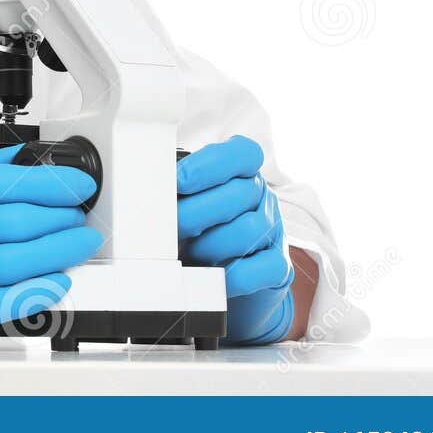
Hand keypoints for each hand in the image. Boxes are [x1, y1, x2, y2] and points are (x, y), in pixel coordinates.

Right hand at [0, 146, 101, 346]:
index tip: (77, 184)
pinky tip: (52, 284)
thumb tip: (7, 162)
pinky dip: (29, 293)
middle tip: (87, 213)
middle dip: (62, 215)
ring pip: (13, 257)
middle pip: (18, 217)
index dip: (51, 184)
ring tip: (81, 243)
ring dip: (57, 249)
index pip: (7, 180)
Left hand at [176, 135, 294, 344]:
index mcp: (242, 172)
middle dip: (196, 213)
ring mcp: (273, 230)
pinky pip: (263, 268)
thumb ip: (178, 192)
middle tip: (173, 227)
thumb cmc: (198, 231)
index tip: (178, 180)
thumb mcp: (188, 203)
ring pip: (248, 230)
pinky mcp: (279, 266)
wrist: (221, 278)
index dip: (209, 165)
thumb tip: (153, 192)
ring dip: (211, 245)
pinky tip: (216, 275)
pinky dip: (235, 275)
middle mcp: (261, 197)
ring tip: (191, 252)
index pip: (242, 153)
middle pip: (239, 193)